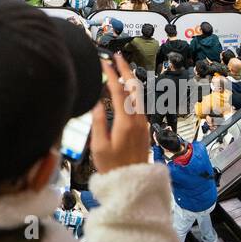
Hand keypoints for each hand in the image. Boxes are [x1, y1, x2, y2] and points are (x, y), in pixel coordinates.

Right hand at [90, 52, 149, 174]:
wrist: (132, 184)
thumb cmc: (113, 168)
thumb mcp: (99, 146)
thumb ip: (97, 122)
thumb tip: (96, 102)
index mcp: (126, 122)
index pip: (118, 90)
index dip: (111, 74)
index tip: (104, 62)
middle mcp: (138, 120)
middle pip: (134, 88)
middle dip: (126, 69)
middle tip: (117, 56)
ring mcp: (143, 124)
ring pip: (138, 95)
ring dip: (129, 79)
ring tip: (120, 69)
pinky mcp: (144, 129)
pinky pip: (139, 104)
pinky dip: (132, 91)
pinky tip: (125, 90)